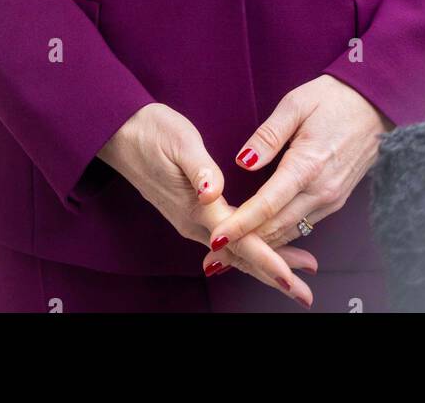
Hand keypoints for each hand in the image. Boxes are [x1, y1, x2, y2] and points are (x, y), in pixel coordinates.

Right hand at [98, 103, 317, 305]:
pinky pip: (225, 241)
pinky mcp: (190, 211)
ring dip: (265, 263)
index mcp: (196, 206)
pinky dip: (247, 250)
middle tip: (304, 293)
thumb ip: (198, 166)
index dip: (268, 260)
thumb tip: (211, 190)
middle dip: (274, 274)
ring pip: (234, 251)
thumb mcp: (178, 141)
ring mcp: (190, 219)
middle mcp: (193, 220)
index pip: (239, 240)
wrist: (120, 133)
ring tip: (294, 274)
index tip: (292, 277)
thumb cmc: (151, 132)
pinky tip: (258, 250)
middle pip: (241, 255)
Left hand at [202, 77, 393, 257]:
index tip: (216, 239)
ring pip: (290, 232)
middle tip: (213, 257)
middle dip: (244, 244)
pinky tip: (260, 238)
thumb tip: (242, 161)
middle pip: (276, 228)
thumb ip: (268, 135)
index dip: (240, 225)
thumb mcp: (296, 104)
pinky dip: (279, 235)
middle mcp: (321, 191)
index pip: (267, 205)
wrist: (376, 104)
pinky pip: (302, 225)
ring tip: (229, 254)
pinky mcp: (335, 200)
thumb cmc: (333, 98)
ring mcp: (331, 199)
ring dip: (261, 245)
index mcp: (307, 166)